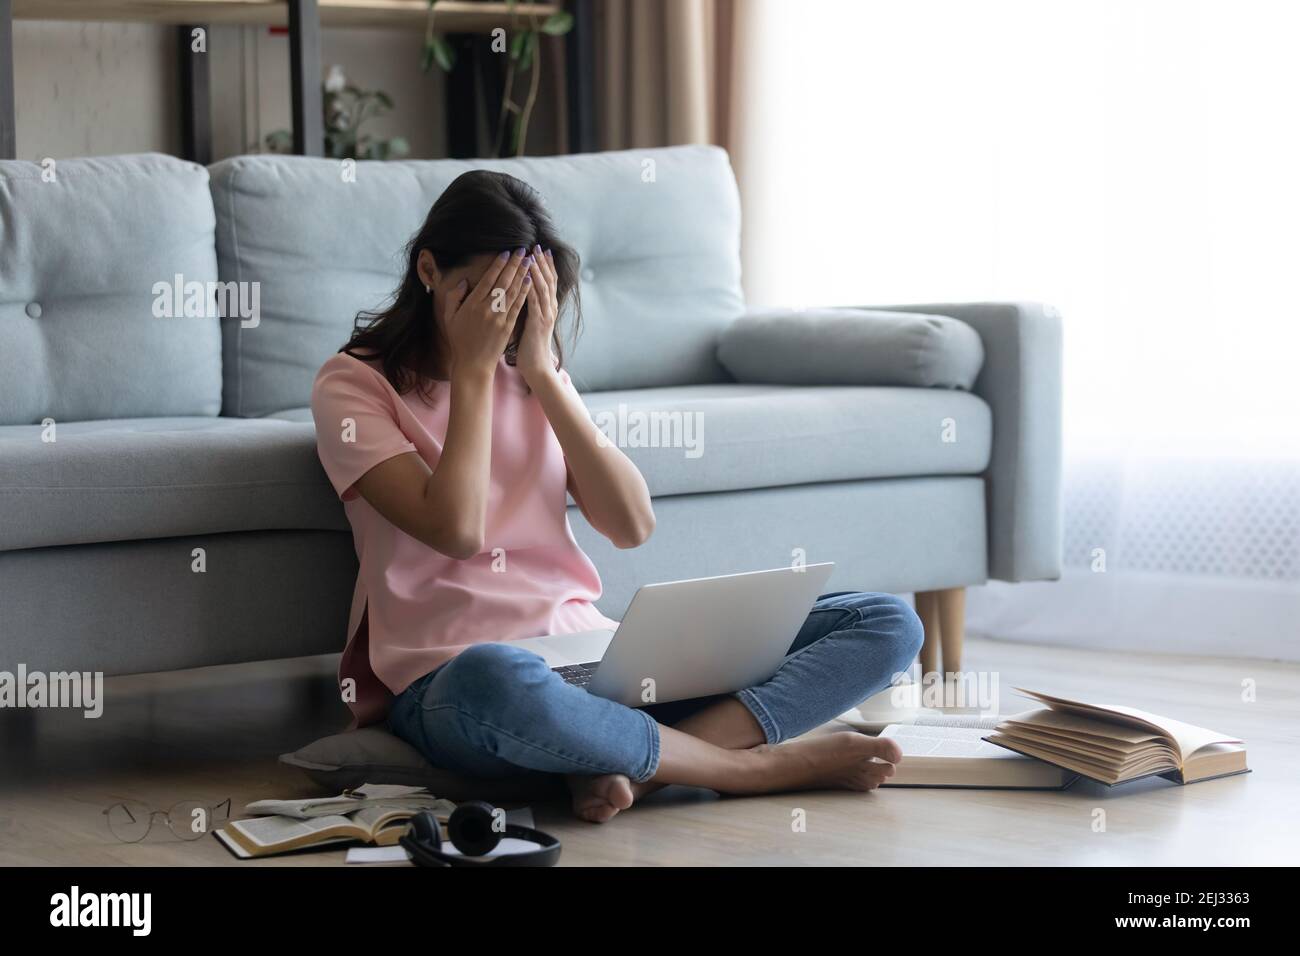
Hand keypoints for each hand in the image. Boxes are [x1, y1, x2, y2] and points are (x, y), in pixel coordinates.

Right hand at [442, 248, 531, 378]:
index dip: (498, 265)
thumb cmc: (459, 340)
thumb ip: (454, 297)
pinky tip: (529, 281)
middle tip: (522, 249)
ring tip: (529, 260)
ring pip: (512, 291)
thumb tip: (464, 281)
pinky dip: (524, 292)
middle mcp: (486, 308)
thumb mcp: (449, 317)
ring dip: (522, 274)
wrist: (473, 364)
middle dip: (514, 264)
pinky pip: (517, 306)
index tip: (506, 252)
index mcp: (472, 304)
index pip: (488, 279)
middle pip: (503, 281)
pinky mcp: (508, 327)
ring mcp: (499, 318)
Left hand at [517, 244, 559, 382]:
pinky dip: (532, 287)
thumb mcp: (531, 324)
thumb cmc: (530, 348)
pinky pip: (535, 301)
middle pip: (547, 280)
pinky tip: (529, 276)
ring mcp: (545, 315)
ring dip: (538, 270)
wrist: (536, 367)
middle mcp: (548, 309)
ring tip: (533, 254)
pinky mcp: (538, 323)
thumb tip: (522, 295)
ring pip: (543, 287)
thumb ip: (529, 309)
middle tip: (538, 246)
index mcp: (546, 308)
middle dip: (542, 263)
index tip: (539, 251)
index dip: (544, 266)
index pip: (546, 282)